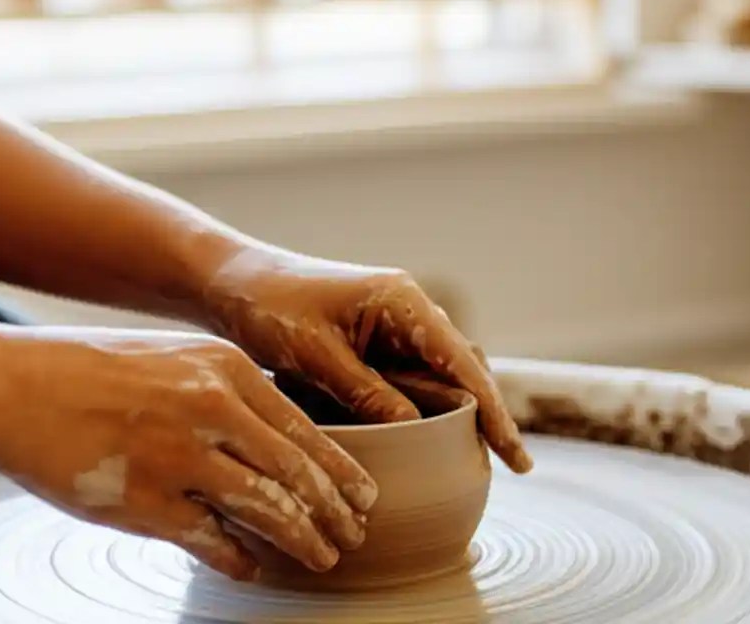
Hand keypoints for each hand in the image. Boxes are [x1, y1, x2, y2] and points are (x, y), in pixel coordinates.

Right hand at [0, 327, 376, 580]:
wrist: (12, 387)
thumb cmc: (89, 370)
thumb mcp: (174, 359)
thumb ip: (226, 394)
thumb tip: (274, 438)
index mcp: (225, 371)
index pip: (305, 430)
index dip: (340, 471)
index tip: (363, 496)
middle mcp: (213, 410)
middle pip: (297, 473)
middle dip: (334, 511)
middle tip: (354, 534)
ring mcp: (181, 458)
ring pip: (268, 509)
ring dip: (303, 539)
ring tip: (323, 557)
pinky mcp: (146, 503)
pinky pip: (212, 540)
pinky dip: (241, 558)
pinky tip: (251, 568)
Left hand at [204, 247, 531, 472]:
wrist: (233, 283)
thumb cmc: (270, 309)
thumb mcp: (316, 357)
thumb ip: (368, 393)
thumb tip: (418, 430)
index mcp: (403, 302)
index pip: (464, 363)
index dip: (495, 412)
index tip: (516, 455)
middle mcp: (409, 311)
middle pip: (465, 369)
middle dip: (490, 415)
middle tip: (513, 466)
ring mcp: (394, 326)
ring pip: (444, 375)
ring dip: (462, 412)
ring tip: (484, 459)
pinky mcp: (376, 343)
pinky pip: (414, 379)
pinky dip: (429, 408)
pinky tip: (436, 440)